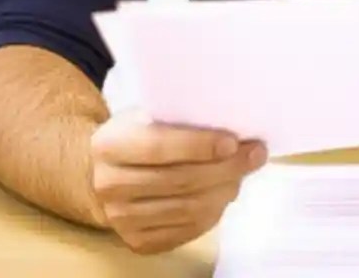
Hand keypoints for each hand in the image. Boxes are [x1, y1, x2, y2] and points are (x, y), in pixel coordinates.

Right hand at [89, 112, 267, 254]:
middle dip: (225, 168)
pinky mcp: (137, 241)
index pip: (159, 147)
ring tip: (241, 174)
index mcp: (110, 145)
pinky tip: (223, 195)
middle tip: (254, 154)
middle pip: (180, 180)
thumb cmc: (136, 137)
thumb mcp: (146, 117)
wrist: (103, 173)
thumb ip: (179, 121)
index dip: (199, 145)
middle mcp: (110, 185)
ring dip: (224, 191)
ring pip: (187, 208)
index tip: (233, 142)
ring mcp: (121, 218)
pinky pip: (186, 230)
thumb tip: (235, 131)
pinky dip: (212, 213)